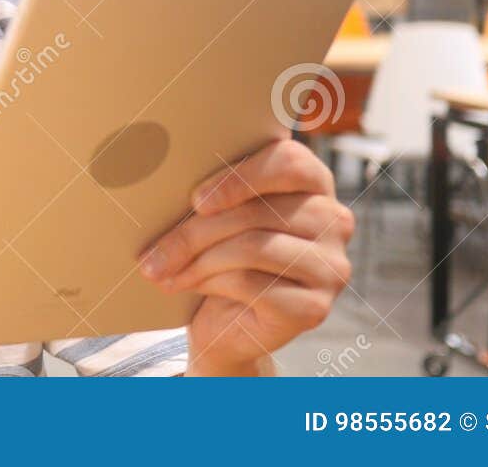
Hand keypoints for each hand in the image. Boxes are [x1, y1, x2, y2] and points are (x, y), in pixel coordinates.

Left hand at [138, 137, 352, 375]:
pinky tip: (186, 286)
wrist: (227, 325)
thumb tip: (169, 174)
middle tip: (153, 252)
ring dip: (196, 260)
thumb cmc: (219, 256)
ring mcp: (331, 267)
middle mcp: (334, 222)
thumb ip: (217, 190)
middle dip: (195, 231)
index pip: (291, 162)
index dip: (240, 177)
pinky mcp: (315, 307)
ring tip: (162, 270)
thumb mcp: (219, 215)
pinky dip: (210, 284)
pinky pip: (253, 284)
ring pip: (253, 247)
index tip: (196, 200)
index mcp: (315, 184)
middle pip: (258, 212)